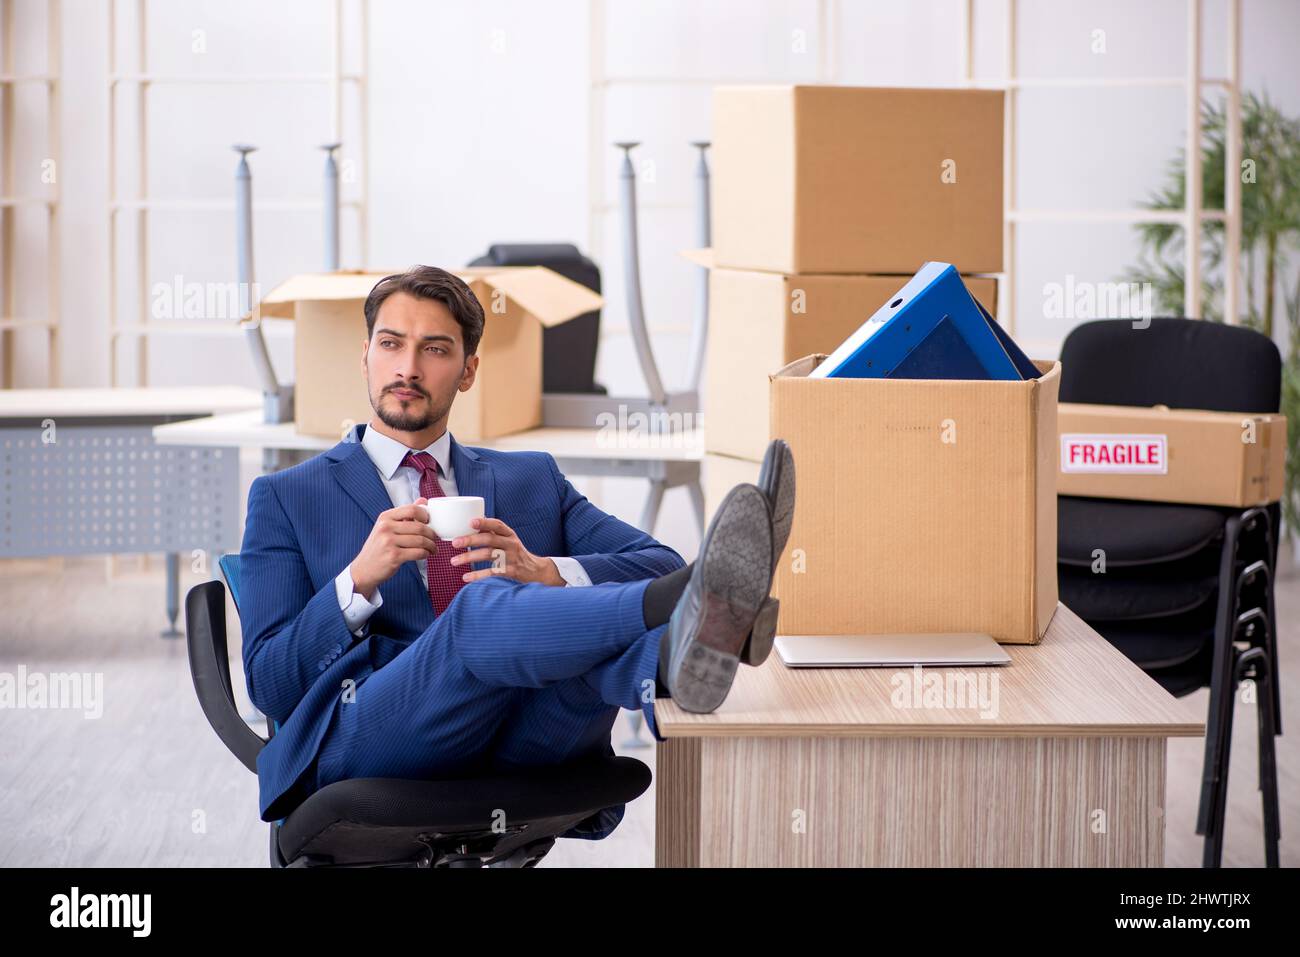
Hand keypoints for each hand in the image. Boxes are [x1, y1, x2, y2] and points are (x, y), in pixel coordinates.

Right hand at [348, 498, 438, 598]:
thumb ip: (405, 514)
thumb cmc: (378, 547)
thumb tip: (423, 500)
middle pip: (420, 527)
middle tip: (434, 539)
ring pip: (421, 540)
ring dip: (431, 546)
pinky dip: (426, 554)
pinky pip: (419, 553)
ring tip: (433, 548)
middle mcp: (386, 528)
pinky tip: (426, 554)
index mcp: (385, 517)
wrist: (364, 569)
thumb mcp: (386, 527)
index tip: (429, 522)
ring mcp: (389, 542)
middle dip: (432, 534)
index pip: (412, 509)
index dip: (425, 515)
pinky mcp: (394, 557)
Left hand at [448, 517, 563, 584]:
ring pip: (489, 555)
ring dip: (470, 557)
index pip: (497, 525)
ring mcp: (512, 558)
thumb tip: (471, 522)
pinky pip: (492, 572)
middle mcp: (511, 544)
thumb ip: (492, 533)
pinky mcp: (511, 572)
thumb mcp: (508, 540)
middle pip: (490, 539)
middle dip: (471, 540)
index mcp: (509, 534)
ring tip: (454, 561)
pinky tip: (466, 577)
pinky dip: (478, 575)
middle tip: (455, 543)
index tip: (471, 521)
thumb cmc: (516, 553)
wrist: (535, 571)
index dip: (484, 522)